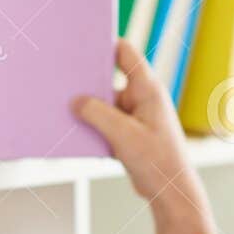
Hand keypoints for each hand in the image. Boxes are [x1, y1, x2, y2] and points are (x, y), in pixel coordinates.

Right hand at [72, 39, 201, 213]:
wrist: (169, 191)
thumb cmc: (157, 161)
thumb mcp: (122, 135)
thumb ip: (97, 114)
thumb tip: (75, 101)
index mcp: (147, 89)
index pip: (126, 53)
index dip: (105, 44)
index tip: (82, 42)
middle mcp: (142, 98)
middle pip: (110, 79)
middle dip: (89, 82)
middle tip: (65, 81)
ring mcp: (136, 115)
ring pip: (106, 104)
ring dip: (89, 108)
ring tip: (65, 108)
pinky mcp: (130, 132)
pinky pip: (106, 122)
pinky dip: (94, 125)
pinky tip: (76, 130)